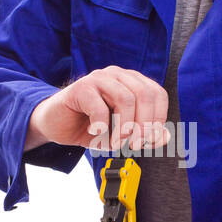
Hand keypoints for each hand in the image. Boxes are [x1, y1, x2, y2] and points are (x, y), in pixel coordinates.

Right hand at [25, 67, 170, 153]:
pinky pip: (99, 106)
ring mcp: (99, 78)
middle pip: (145, 95)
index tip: (149, 141)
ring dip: (124, 127)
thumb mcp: (122, 136)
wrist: (57, 125)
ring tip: (115, 142)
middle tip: (135, 145)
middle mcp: (118, 76)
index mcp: (132, 82)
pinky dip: (102, 126)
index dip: (158, 119)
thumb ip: (144, 136)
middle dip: (144, 125)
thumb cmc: (91, 127)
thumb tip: (164, 136)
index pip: (158, 94)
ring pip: (125, 99)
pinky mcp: (81, 87)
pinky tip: (96, 132)